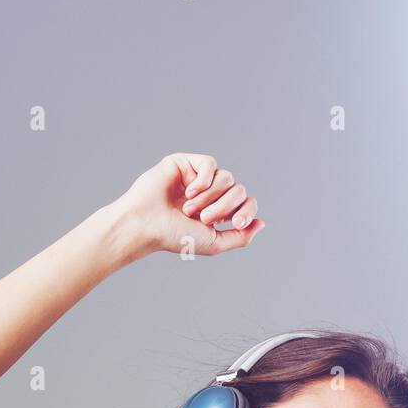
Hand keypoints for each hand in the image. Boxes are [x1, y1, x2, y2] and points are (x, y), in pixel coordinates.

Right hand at [114, 152, 264, 255]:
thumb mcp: (214, 243)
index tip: (234, 223)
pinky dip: (203, 180)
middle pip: (239, 190)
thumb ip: (241, 237)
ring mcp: (198, 177)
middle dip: (224, 206)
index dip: (246, 211)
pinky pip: (210, 164)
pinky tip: (188, 192)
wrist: (146, 225)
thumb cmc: (174, 237)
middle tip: (203, 218)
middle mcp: (210, 193)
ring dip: (211, 197)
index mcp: (218, 211)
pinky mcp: (185, 163)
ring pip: (227, 177)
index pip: (247, 203)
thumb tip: (261, 223)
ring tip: (189, 208)